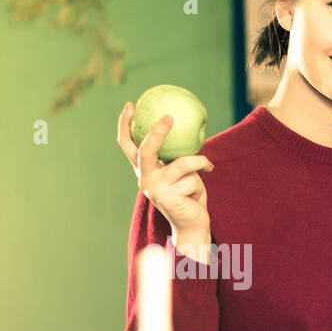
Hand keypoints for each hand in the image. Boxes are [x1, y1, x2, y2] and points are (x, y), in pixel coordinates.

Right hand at [117, 101, 213, 250]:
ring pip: (182, 164)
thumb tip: (185, 127)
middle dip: (158, 131)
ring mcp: (155, 188)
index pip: (127, 144)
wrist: (193, 225)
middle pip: (146, 149)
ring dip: (198, 165)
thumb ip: (176, 156)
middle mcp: (145, 179)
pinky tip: (200, 193)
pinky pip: (193, 179)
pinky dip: (201, 182)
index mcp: (144, 170)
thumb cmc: (189, 196)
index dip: (124, 124)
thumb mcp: (181, 173)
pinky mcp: (168, 198)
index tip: (130, 105)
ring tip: (206, 166)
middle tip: (170, 117)